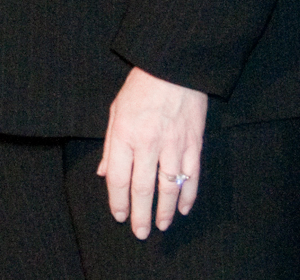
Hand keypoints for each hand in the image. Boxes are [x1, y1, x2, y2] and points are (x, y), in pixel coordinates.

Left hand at [97, 66, 207, 237]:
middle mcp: (149, 143)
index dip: (118, 201)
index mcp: (125, 134)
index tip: (119, 216)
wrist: (173, 66)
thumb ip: (111, 145)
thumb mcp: (116, 110)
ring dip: (166, 211)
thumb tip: (105, 174)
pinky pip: (192, 176)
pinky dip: (189, 195)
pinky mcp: (194, 143)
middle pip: (143, 188)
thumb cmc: (141, 87)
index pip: (120, 178)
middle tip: (140, 232)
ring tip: (162, 225)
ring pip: (170, 187)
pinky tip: (184, 208)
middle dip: (140, 214)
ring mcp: (174, 144)